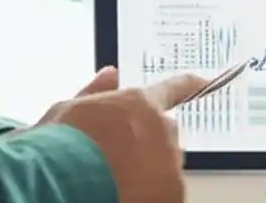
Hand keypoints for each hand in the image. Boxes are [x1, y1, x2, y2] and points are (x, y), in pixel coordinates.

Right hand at [39, 73, 207, 202]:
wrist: (64, 180)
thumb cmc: (62, 146)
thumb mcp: (70, 109)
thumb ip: (97, 91)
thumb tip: (111, 74)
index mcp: (138, 103)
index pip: (172, 88)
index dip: (189, 85)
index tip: (204, 81)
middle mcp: (161, 128)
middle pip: (165, 134)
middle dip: (150, 144)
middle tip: (121, 160)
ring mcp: (169, 161)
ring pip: (167, 165)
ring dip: (151, 172)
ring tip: (117, 181)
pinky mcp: (172, 191)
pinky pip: (168, 192)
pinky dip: (153, 195)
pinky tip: (126, 195)